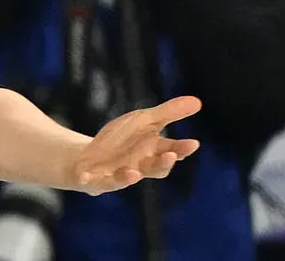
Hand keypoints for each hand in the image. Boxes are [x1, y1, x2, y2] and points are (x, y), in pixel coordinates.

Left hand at [65, 96, 201, 194]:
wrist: (89, 159)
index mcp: (152, 152)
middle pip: (153, 169)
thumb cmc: (122, 140)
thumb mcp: (144, 121)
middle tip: (170, 157)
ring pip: (125, 178)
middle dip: (161, 164)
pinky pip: (93, 181)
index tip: (194, 143)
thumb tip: (198, 102)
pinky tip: (85, 176)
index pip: (171, 151)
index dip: (182, 149)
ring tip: (133, 173)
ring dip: (129, 177)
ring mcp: (117, 175)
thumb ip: (169, 113)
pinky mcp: (95, 180)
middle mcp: (138, 167)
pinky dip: (90, 180)